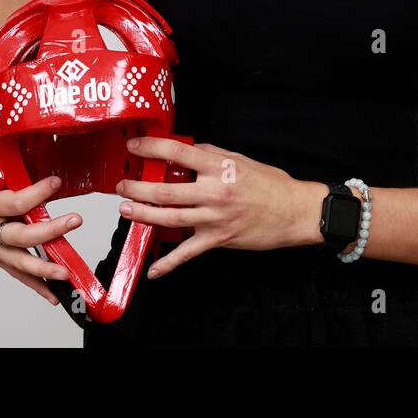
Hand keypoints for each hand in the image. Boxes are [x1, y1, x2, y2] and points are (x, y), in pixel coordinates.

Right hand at [0, 101, 83, 305]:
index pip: (13, 203)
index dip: (36, 194)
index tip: (56, 182)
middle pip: (21, 236)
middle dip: (50, 231)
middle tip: (75, 220)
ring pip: (19, 262)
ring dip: (44, 268)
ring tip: (66, 270)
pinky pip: (16, 273)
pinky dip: (35, 284)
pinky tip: (55, 294)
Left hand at [115, 136, 315, 279]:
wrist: (294, 212)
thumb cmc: (271, 185)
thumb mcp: (241, 160)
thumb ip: (211, 155)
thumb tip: (186, 150)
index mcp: (220, 167)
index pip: (177, 153)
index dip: (151, 148)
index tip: (135, 147)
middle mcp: (215, 192)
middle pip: (165, 191)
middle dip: (137, 188)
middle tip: (123, 186)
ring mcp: (215, 217)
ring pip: (169, 218)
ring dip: (143, 215)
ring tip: (127, 210)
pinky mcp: (218, 239)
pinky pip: (188, 253)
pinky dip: (169, 263)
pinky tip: (153, 269)